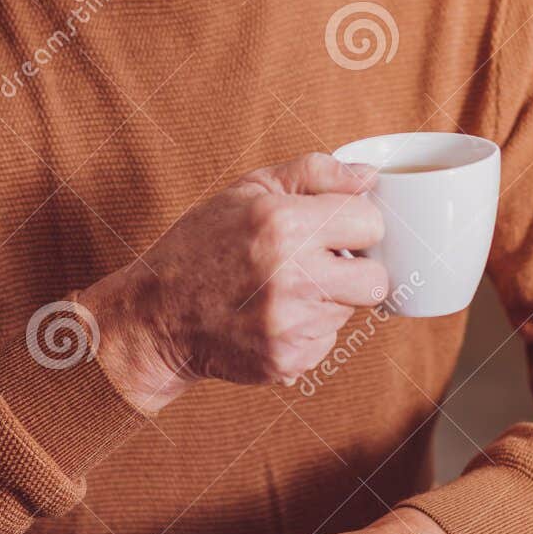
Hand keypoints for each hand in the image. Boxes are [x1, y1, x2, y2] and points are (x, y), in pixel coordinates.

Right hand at [78, 152, 387, 412]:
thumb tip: (370, 177)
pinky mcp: (288, 360)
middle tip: (321, 264)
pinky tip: (271, 316)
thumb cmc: (203, 243)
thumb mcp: (250, 189)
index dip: (355, 224)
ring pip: (349, 312)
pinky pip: (325, 342)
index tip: (333, 229)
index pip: (371, 223)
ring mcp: (291, 325)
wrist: (156, 315)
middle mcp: (292, 276)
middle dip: (356, 270)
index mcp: (285, 223)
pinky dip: (307, 330)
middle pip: (376, 280)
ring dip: (327, 299)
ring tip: (282, 289)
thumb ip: (315, 173)